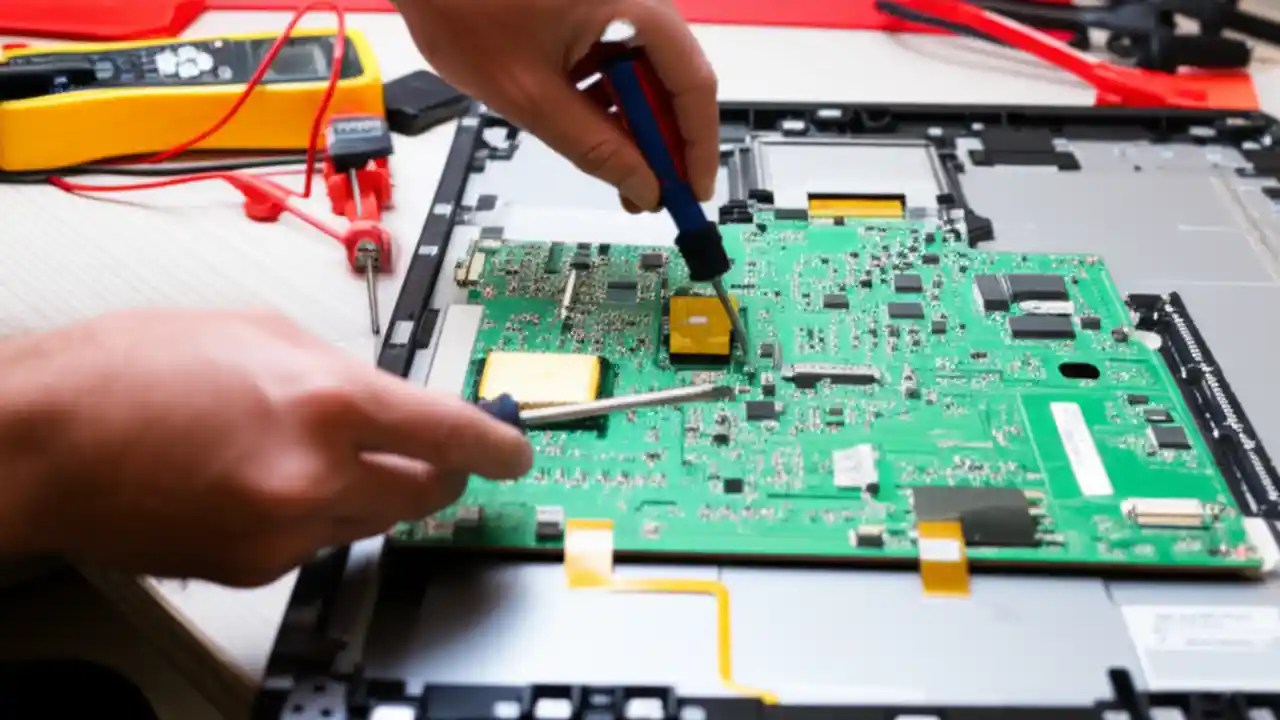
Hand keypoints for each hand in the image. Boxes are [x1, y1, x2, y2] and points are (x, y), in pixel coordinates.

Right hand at [0, 309, 530, 586]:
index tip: (515, 449)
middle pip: (428, 490)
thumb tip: (395, 400)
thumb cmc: (129, 372)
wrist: (42, 440)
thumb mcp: (261, 332)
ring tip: (307, 451)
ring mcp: (287, 530)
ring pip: (374, 519)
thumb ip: (345, 372)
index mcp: (327, 400)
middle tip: (420, 447)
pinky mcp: (257, 569)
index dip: (499, 445)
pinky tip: (266, 480)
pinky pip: (320, 542)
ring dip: (369, 489)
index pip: (454, 434)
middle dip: (437, 469)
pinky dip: (315, 515)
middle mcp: (317, 474)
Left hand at [397, 0, 718, 211]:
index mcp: (630, 4)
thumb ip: (594, 147)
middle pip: (675, 78)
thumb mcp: (530, 96)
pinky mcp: (592, 4)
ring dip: (636, 123)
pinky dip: (612, 96)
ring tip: (621, 172)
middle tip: (652, 192)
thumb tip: (641, 187)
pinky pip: (619, 55)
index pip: (692, 84)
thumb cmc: (460, 7)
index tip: (691, 191)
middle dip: (664, 141)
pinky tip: (598, 132)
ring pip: (647, 71)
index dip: (697, 145)